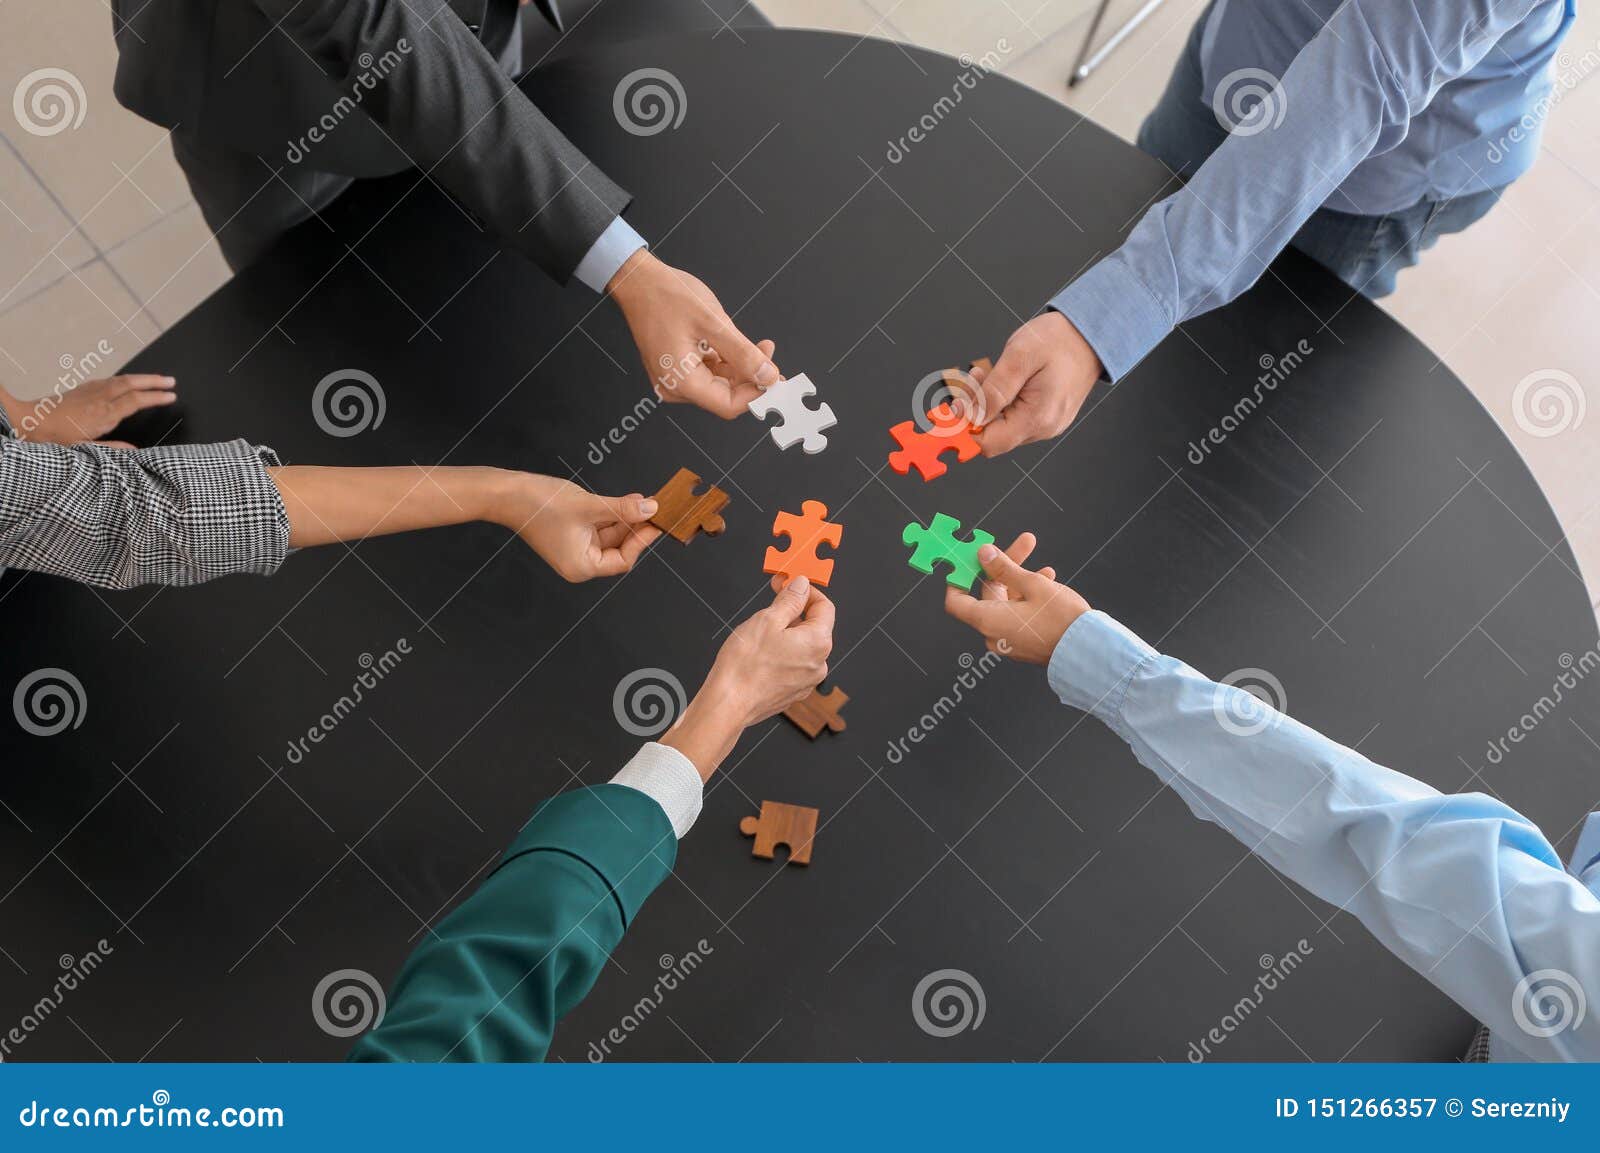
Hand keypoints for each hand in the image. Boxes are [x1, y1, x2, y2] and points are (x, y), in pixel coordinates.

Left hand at [2, 375, 176, 446]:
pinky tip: (126, 381)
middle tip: (171, 381)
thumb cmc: (53, 438)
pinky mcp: (82, 389)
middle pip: (132, 383)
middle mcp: (99, 399)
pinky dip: (124, 378)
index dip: (155, 397)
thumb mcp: (84, 449)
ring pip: (121, 379)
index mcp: (103, 415)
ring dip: (141, 377)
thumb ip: (112, 449)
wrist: (27, 421)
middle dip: (154, 381)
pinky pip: (109, 380)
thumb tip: (135, 451)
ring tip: (156, 378)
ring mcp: (90, 391)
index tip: (171, 396)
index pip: (136, 401)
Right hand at [496, 475, 660, 581]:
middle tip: (655, 508)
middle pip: (619, 547)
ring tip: (643, 500)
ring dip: (626, 517)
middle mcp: (579, 561)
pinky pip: (600, 526)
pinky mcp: (572, 532)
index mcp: (582, 566)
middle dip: (636, 526)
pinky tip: (628, 501)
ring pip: (611, 534)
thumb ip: (622, 510)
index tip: (657, 523)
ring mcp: (576, 546)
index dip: (641, 541)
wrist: (508, 493)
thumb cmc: (540, 505)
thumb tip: (650, 510)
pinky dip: (613, 514)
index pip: (623, 560)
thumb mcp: (590, 507)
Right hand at [606, 250, 779, 418]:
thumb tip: (768, 375)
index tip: (776, 378)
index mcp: (681, 381)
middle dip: (752, 378)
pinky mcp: (678, 368)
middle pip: (725, 395)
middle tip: (770, 355)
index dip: (756, 393)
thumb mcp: (713, 323)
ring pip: (720, 383)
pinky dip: (728, 361)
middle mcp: (675, 387)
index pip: (728, 405)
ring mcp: (675, 378)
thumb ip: (743, 354)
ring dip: (742, 368)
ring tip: (759, 346)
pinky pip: (709, 372)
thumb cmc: (666, 296)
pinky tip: (737, 345)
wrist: (638, 280)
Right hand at [662, 576, 834, 777]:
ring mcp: (807, 681)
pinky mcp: (793, 692)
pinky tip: (761, 652)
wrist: (728, 704)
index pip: (825, 607)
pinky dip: (782, 652)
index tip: (789, 584)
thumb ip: (790, 600)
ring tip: (760, 630)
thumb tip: (802, 585)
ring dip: (787, 632)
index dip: (806, 591)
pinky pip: (793, 664)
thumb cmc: (745, 665)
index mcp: (818, 642)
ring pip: (802, 646)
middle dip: (794, 611)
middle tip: (771, 601)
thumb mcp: (767, 619)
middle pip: (814, 627)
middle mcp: (819, 664)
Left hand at [943, 532, 1089, 664]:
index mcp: (988, 621)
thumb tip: (984, 554)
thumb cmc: (1062, 620)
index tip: (970, 561)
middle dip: (1005, 569)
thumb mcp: (1033, 585)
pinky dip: (1027, 599)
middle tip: (1024, 545)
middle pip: (988, 595)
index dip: (959, 579)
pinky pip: (1017, 616)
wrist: (1091, 651)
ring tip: (1044, 569)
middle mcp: (993, 634)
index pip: (956, 602)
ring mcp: (1009, 642)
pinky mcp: (1024, 644)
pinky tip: (1047, 584)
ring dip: (1021, 582)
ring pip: (1006, 604)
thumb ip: (1005, 568)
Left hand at [974, 312, 1101, 456]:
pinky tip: (1007, 378)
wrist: (1090, 333)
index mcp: (1037, 418)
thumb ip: (990, 391)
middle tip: (979, 373)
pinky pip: (1013, 417)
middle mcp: (1043, 429)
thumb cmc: (1059, 340)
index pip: (988, 444)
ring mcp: (1046, 425)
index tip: (955, 405)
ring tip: (995, 371)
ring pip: (1001, 424)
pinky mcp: (1045, 417)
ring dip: (988, 401)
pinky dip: (1001, 400)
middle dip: (976, 407)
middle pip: (992, 434)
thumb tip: (964, 415)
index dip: (965, 428)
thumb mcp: (1018, 358)